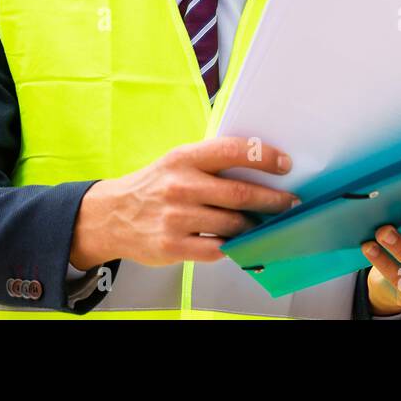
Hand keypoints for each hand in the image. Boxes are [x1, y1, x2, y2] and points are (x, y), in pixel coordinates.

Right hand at [69, 136, 299, 268]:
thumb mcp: (176, 162)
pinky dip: (234, 246)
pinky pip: (217, 249)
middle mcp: (180, 186)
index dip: (264, 158)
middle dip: (273, 199)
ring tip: (263, 223)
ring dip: (254, 225)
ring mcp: (176, 218)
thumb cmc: (153, 186)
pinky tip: (240, 241)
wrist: (111, 216)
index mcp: (184, 159)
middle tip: (289, 202)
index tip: (285, 165)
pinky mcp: (173, 246)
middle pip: (240, 193)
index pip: (233, 151)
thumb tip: (258, 166)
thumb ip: (210, 162)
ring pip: (233, 224)